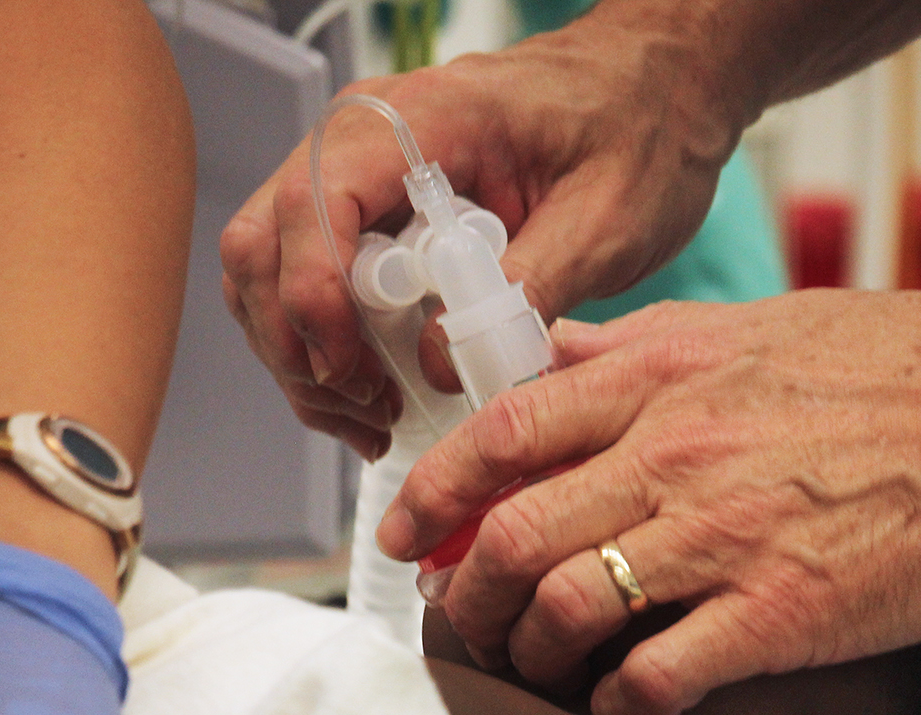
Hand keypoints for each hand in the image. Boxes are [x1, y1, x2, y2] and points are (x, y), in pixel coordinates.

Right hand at [217, 8, 741, 459]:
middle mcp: (367, 139)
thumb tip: (440, 363)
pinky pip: (310, 279)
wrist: (655, 94)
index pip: (315, 204)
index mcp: (420, 122)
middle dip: (297, 343)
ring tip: (372, 415)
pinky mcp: (370, 209)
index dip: (316, 300)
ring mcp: (359, 172)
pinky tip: (377, 392)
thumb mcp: (604, 222)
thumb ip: (523, 289)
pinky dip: (326, 345)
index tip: (357, 372)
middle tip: (367, 406)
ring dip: (303, 355)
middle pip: (265, 244)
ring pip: (268, 270)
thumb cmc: (636, 133)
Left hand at [377, 291, 920, 714]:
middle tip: (468, 628)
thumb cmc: (909, 371)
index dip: (433, 495)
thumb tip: (552, 356)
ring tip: (541, 676)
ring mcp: (721, 538)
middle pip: (513, 538)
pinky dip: (617, 711)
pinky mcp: (776, 617)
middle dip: (470, 598)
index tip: (406, 535)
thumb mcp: (758, 325)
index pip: (500, 435)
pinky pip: (653, 679)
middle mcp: (672, 454)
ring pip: (565, 612)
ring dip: (532, 659)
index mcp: (661, 378)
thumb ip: (642, 348)